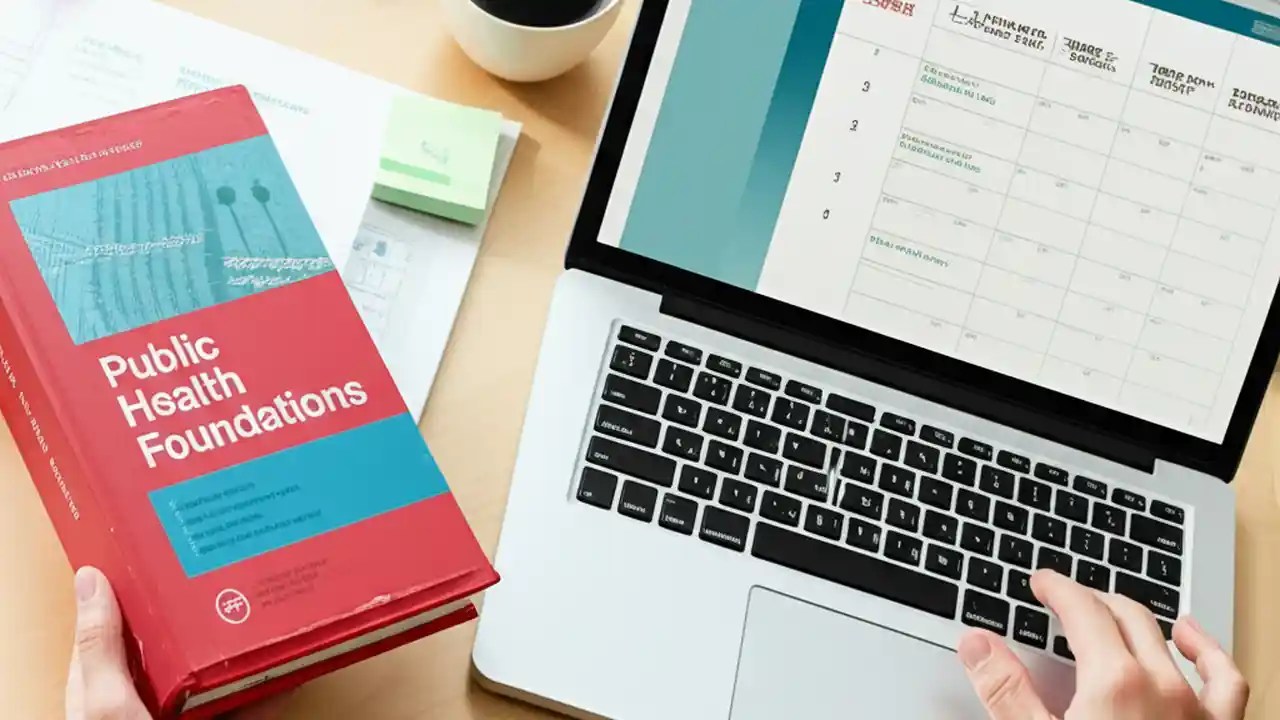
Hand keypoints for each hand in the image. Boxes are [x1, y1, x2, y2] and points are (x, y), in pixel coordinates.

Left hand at [66, 566, 289, 719]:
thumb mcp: (105, 703)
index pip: (124, 617)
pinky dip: (273, 686)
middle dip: (211, 606)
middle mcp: (147, 694)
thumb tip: (91, 576)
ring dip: (248, 643)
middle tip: (242, 562)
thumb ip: (101, 644)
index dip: (144, 581)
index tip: (174, 541)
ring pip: (221, 667)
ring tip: (278, 602)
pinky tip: (295, 665)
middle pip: (180, 637)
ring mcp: (186, 715)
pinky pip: (251, 701)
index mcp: (105, 681)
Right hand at [957, 569, 1248, 719]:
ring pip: (1173, 640)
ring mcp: (1198, 710)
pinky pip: (1226, 681)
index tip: (1042, 583)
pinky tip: (1194, 643)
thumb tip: (977, 644)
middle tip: (1065, 597)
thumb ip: (1006, 692)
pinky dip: (1209, 654)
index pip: (1082, 610)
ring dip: (1143, 619)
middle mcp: (1163, 686)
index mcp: (1114, 682)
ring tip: (1120, 610)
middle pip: (1126, 616)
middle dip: (1091, 599)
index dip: (1057, 589)